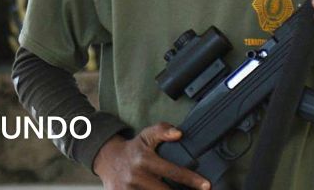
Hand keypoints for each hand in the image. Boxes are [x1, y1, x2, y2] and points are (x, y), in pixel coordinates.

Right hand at [92, 124, 210, 189]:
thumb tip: (179, 133)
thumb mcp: (147, 135)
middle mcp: (136, 176)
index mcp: (145, 159)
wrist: (107, 160)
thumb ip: (163, 130)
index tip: (206, 185)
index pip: (173, 171)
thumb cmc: (133, 149)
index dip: (191, 179)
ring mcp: (128, 189)